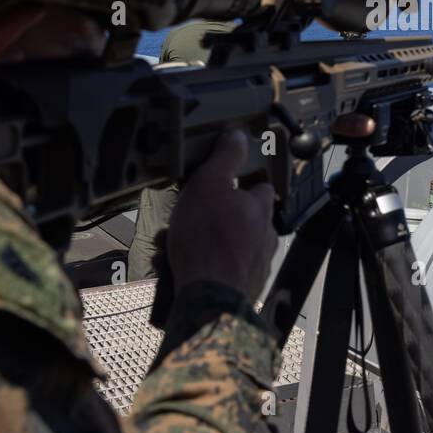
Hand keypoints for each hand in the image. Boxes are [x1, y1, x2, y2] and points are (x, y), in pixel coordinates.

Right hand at [166, 129, 276, 303]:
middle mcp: (263, 236)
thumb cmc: (208, 240)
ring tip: (168, 248)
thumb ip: (224, 158)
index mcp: (259, 209)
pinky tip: (173, 268)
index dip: (237, 185)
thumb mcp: (209, 184)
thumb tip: (237, 136)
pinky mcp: (240, 286)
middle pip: (234, 219)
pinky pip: (215, 271)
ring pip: (220, 246)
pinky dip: (195, 267)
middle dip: (204, 220)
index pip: (259, 188)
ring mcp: (254, 263)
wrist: (208, 296)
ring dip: (193, 244)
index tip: (218, 187)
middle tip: (181, 222)